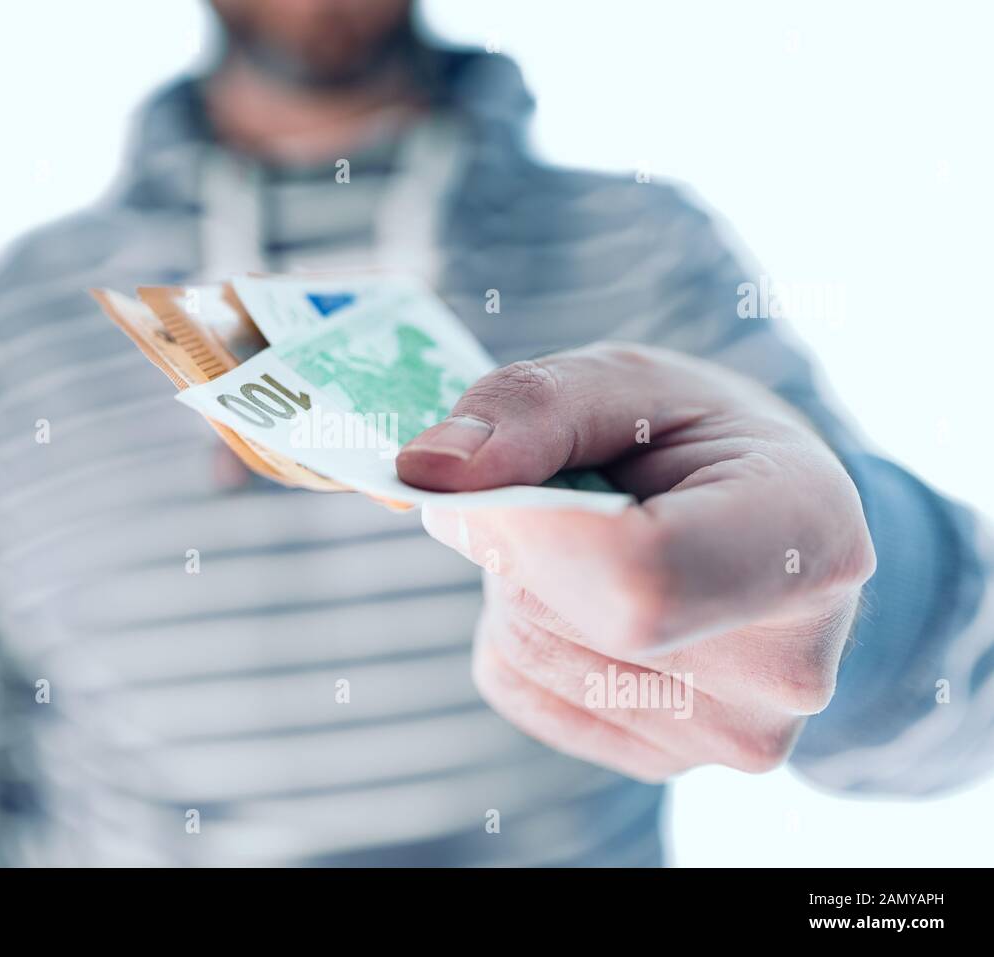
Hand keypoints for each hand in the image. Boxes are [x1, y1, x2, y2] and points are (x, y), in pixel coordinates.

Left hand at [396, 343, 875, 781]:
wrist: (763, 524)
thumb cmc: (698, 439)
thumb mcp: (628, 382)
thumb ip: (530, 409)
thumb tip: (430, 472)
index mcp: (808, 540)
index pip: (637, 579)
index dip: (521, 527)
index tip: (472, 476)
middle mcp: (788, 665)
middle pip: (560, 610)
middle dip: (515, 533)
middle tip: (562, 485)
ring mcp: (730, 734)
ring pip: (526, 648)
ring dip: (516, 576)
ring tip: (590, 536)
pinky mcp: (664, 762)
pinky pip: (518, 686)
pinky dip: (518, 627)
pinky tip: (585, 593)